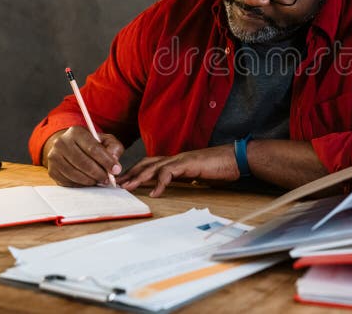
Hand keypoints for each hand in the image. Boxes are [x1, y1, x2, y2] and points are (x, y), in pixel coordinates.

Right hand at [42, 126, 123, 186]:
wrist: (69, 147)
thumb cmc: (90, 144)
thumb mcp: (105, 140)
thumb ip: (113, 148)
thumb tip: (114, 162)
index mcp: (76, 132)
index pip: (93, 148)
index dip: (106, 161)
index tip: (116, 170)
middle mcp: (61, 142)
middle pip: (83, 162)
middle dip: (99, 173)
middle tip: (108, 179)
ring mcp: (54, 157)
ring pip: (75, 173)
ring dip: (90, 180)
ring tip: (100, 180)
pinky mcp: (52, 170)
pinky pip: (68, 181)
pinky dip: (81, 184)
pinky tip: (88, 182)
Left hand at [117, 145, 239, 196]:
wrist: (235, 158)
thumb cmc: (218, 166)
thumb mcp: (196, 174)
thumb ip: (183, 177)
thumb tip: (173, 184)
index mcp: (176, 160)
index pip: (150, 163)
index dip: (136, 171)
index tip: (123, 182)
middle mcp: (175, 157)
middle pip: (146, 163)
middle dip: (130, 173)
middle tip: (117, 184)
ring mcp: (181, 159)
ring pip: (154, 166)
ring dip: (139, 177)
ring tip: (128, 187)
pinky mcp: (189, 163)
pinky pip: (170, 172)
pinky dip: (160, 183)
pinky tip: (155, 193)